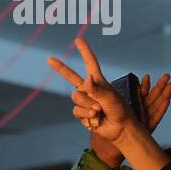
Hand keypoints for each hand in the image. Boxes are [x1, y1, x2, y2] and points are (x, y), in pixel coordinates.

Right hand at [47, 38, 170, 158]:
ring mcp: (85, 101)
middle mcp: (90, 89)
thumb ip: (97, 89)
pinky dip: (86, 115)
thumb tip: (86, 79)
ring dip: (87, 105)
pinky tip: (95, 119)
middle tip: (49, 59)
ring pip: (76, 98)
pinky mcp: (82, 114)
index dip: (84, 51)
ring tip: (99, 111)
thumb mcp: (110, 97)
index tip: (78, 40)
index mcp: (98, 81)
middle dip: (60, 67)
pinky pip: (76, 111)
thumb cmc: (120, 110)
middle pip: (71, 77)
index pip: (90, 63)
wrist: (121, 129)